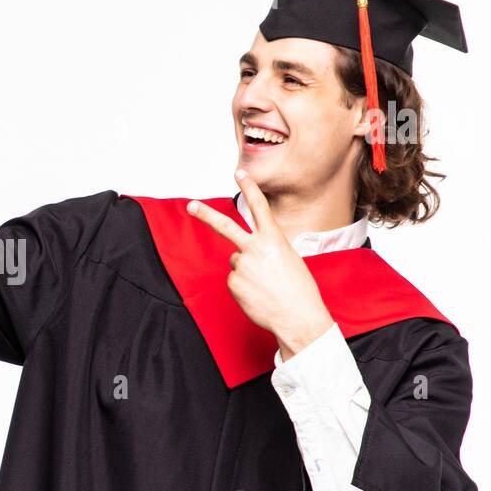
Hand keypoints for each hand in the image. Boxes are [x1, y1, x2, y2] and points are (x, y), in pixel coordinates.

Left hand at [187, 170, 334, 359]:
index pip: (259, 207)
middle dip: (206, 214)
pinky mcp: (233, 283)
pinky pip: (234, 279)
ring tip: (265, 284)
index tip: (239, 173)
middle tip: (191, 205)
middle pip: (225, 226)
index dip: (249, 188)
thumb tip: (244, 254)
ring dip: (247, 270)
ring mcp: (241, 266)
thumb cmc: (299, 290)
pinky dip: (244, 285)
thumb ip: (268, 249)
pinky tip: (258, 294)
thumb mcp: (289, 259)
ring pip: (236, 261)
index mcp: (274, 239)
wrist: (298, 317)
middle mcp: (255, 249)